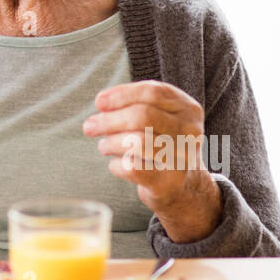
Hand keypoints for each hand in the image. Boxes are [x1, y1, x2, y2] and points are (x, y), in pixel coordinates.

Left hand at [82, 80, 223, 242]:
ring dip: (111, 143)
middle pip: (143, 116)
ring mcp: (182, 159)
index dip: (121, 95)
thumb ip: (135, 104)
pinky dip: (116, 164)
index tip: (99, 102)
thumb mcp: (160, 117)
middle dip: (110, 120)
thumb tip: (102, 103)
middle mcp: (190, 132)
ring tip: (103, 146)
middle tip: (89, 126)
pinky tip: (116, 163)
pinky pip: (132, 168)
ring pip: (137, 142)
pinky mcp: (168, 183)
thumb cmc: (163, 144)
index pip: (153, 92)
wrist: (184, 186)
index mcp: (188, 108)